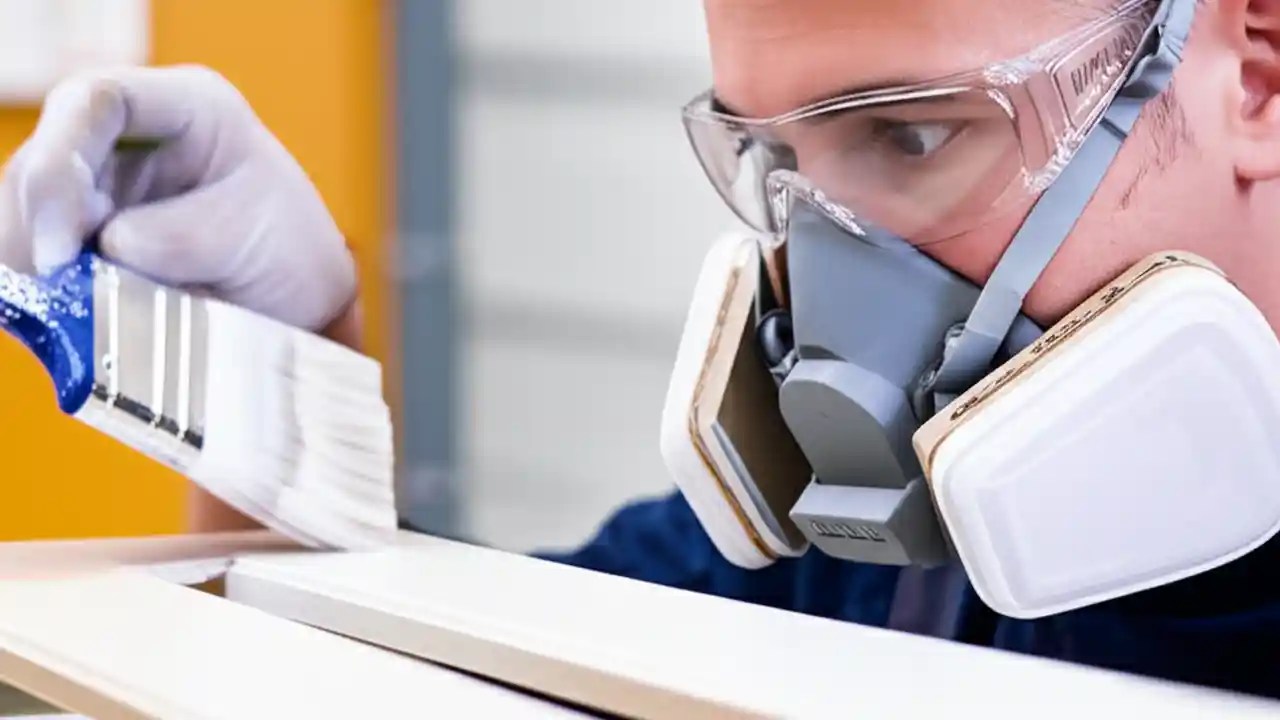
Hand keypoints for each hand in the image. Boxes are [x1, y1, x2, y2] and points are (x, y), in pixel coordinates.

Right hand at [0, 64, 356, 331]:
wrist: (300, 305)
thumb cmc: (289, 254)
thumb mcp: (253, 236)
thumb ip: (182, 236)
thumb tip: (110, 244)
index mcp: (186, 106)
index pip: (96, 100)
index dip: (60, 164)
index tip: (62, 246)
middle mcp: (127, 136)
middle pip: (41, 159)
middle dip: (35, 224)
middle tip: (56, 286)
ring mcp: (96, 185)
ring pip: (22, 211)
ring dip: (30, 262)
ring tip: (71, 307)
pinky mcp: (79, 236)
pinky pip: (29, 255)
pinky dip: (35, 288)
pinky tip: (60, 315)